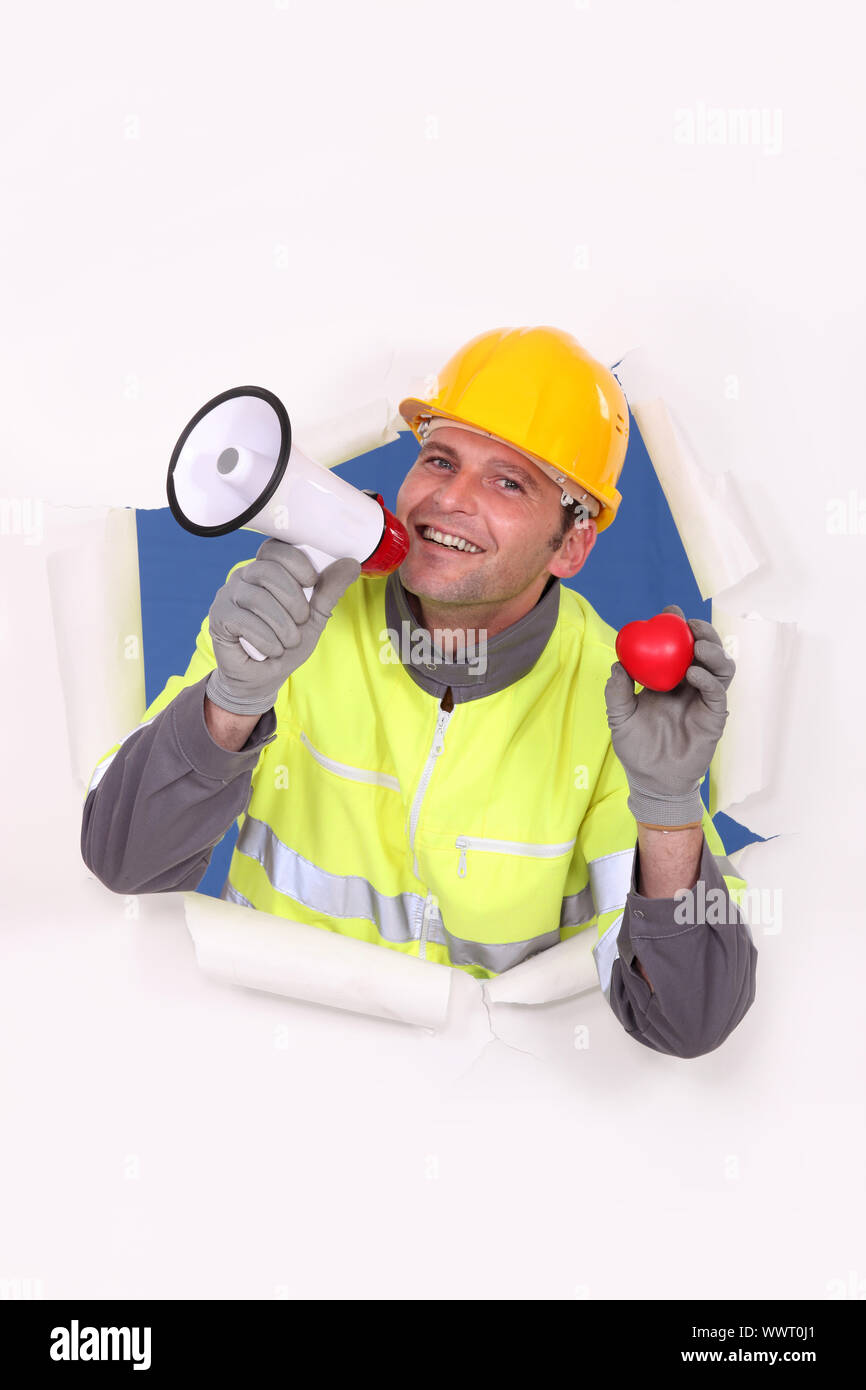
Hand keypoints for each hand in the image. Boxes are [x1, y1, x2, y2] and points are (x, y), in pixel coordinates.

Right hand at [206, 539, 360, 716]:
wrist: (263, 678)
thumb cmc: (286, 643)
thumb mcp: (314, 618)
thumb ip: (329, 591)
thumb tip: (351, 563)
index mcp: (267, 570)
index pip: (276, 548)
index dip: (296, 561)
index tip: (311, 581)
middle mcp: (244, 577)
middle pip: (267, 571)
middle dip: (293, 599)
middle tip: (301, 621)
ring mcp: (227, 595)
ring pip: (257, 599)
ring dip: (281, 626)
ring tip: (287, 642)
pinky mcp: (218, 617)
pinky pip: (242, 621)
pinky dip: (264, 640)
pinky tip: (270, 651)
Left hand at [604, 604, 734, 828]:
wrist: (652, 780)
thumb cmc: (636, 748)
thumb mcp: (619, 718)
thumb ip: (617, 692)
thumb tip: (618, 664)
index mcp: (669, 680)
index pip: (678, 647)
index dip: (677, 628)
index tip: (669, 613)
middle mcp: (690, 686)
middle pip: (706, 650)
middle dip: (702, 632)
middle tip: (690, 624)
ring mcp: (704, 700)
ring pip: (720, 667)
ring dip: (713, 650)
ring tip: (697, 645)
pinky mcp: (714, 717)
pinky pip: (717, 693)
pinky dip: (708, 679)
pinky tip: (692, 673)